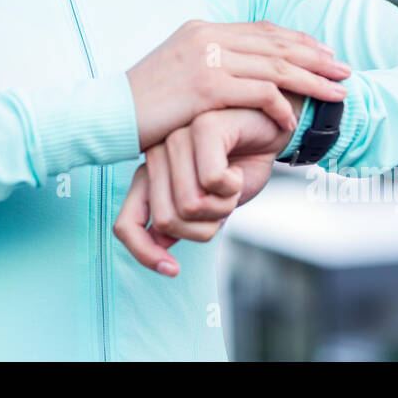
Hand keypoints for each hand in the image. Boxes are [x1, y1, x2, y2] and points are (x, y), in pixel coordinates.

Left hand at [113, 107, 296, 274]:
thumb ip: (180, 222)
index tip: (173, 270)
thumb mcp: (208, 206)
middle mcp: (155, 157)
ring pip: (190, 204)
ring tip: (230, 184)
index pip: (126, 226)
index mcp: (148, 177)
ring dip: (222, 206)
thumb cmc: (237, 169)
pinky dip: (233, 187)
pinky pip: (212, 181)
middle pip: (167, 221)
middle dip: (204, 227)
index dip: (145, 254)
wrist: (270, 137)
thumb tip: (158, 246)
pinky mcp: (202, 127)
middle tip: (221, 204)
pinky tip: (237, 170)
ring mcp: (175, 139)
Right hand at [126, 20, 349, 151]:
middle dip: (317, 58)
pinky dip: (282, 105)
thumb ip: (206, 63)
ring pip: (276, 67)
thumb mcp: (175, 71)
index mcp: (202, 28)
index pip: (263, 30)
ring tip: (338, 95)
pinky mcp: (206, 87)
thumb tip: (236, 70)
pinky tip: (294, 119)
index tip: (325, 53)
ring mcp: (206, 59)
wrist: (106, 113)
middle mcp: (207, 36)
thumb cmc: (142, 102)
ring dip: (313, 81)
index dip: (299, 41)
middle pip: (276, 45)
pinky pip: (259, 92)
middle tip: (345, 71)